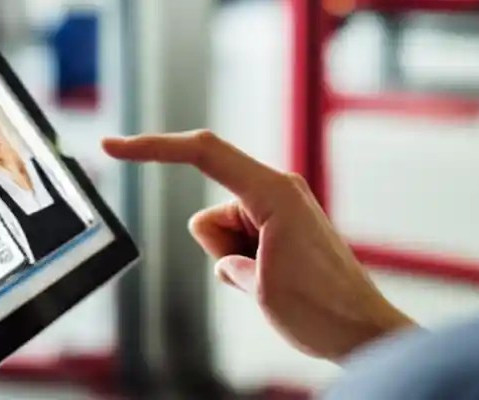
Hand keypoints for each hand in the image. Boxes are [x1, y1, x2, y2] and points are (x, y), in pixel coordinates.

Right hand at [103, 131, 415, 361]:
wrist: (364, 332)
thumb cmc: (322, 309)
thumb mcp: (257, 285)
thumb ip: (226, 256)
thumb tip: (223, 250)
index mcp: (273, 191)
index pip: (203, 153)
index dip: (154, 147)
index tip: (114, 147)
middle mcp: (278, 190)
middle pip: (210, 214)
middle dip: (218, 250)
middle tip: (259, 278)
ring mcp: (282, 208)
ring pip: (221, 232)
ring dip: (235, 261)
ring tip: (275, 283)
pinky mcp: (284, 227)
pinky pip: (241, 241)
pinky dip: (247, 264)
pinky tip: (277, 282)